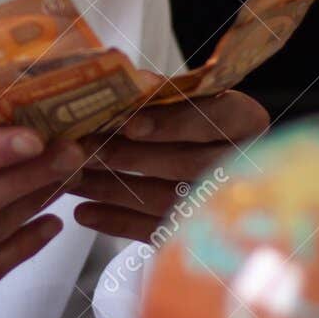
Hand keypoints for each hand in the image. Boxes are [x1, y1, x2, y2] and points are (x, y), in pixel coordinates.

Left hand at [69, 91, 268, 241]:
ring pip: (167, 200)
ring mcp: (225, 205)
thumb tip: (130, 81)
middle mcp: (245, 165)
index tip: (130, 125)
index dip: (172, 123)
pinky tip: (84, 212)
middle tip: (84, 149)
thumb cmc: (194, 122)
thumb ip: (162, 95)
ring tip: (73, 178)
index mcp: (246, 121)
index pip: (214, 119)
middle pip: (187, 164)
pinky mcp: (201, 236)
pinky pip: (158, 232)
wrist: (217, 166)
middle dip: (130, 157)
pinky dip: (117, 222)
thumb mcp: (188, 100)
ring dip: (114, 189)